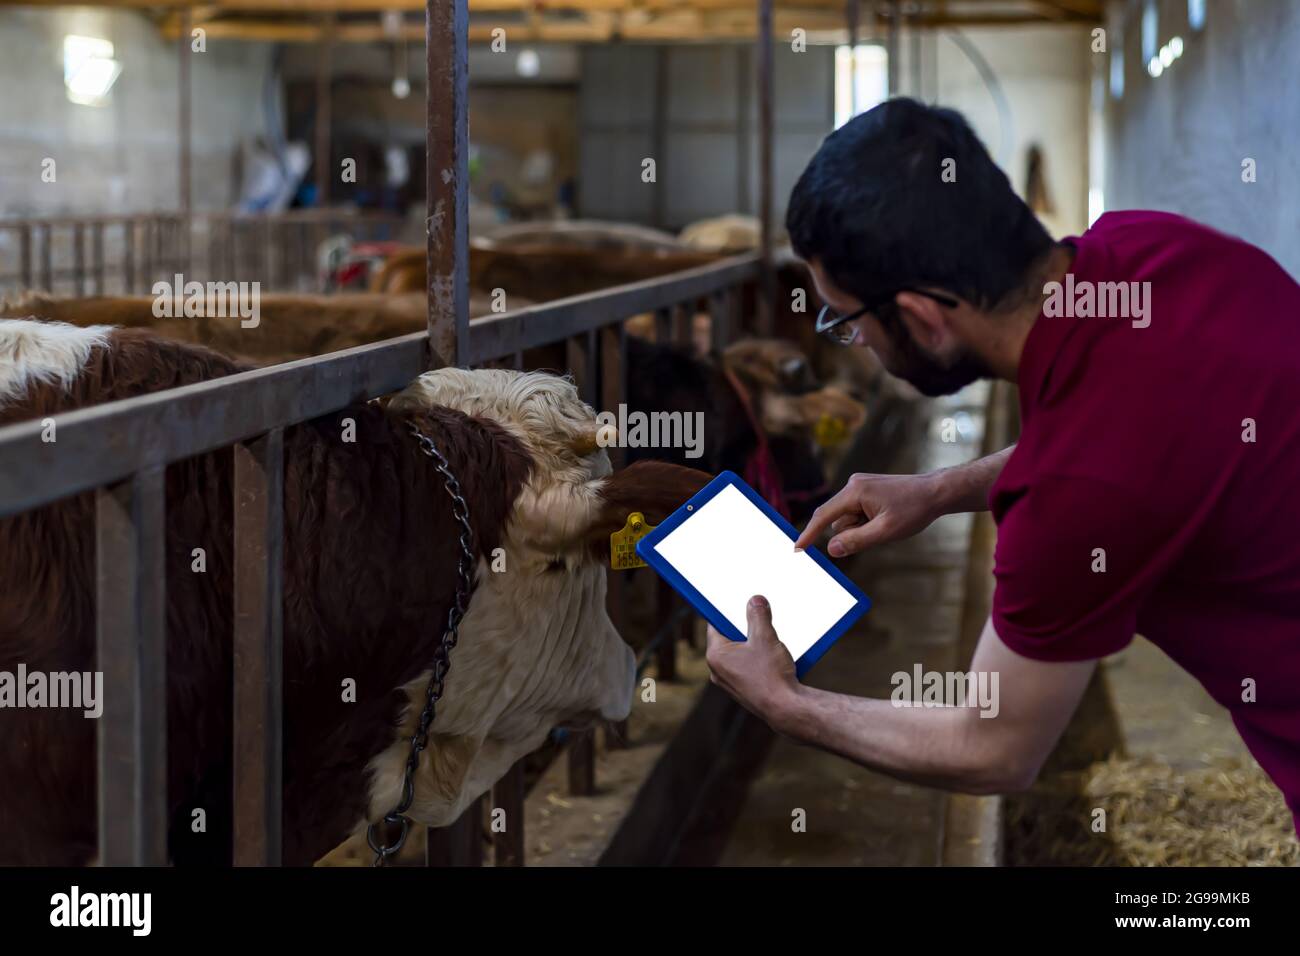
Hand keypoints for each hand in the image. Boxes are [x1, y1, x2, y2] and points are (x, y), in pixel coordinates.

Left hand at [706, 596, 799, 727]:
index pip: (715, 624)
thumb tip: (755, 601)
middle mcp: (718, 671)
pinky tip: (776, 656)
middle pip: (730, 639)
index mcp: (716, 655)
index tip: (737, 603)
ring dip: (755, 644)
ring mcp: (731, 683)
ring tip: (771, 639)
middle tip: (760, 619)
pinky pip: (749, 668)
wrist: (786, 708)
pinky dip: (760, 659)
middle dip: (746, 628)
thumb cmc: (771, 675)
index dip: (727, 612)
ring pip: (741, 654)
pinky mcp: (745, 691)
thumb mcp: (765, 637)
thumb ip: (758, 615)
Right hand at [793, 471, 946, 557]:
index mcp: (854, 492)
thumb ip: (856, 541)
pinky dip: (866, 521)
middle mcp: (852, 485)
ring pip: (847, 518)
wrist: (935, 492)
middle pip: (837, 519)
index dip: (809, 534)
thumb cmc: (913, 510)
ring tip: (887, 522)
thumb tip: (830, 549)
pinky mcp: (866, 489)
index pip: (823, 515)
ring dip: (861, 527)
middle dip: (852, 531)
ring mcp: (859, 485)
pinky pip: (856, 512)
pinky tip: (886, 517)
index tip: (797, 548)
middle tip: (880, 531)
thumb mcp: (885, 531)